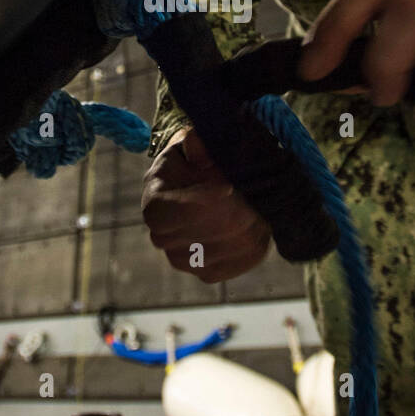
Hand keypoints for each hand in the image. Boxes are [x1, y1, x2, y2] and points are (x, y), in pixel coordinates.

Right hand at [141, 127, 271, 281]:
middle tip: (254, 195)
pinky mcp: (210, 273)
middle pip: (207, 232)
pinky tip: (260, 226)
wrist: (202, 187)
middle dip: (236, 211)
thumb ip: (196, 145)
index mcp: (154, 205)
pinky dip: (256, 244)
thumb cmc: (196, 162)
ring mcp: (185, 261)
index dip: (205, 200)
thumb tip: (195, 141)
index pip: (176, 212)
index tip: (228, 186)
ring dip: (250, 227)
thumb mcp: (193, 146)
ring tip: (258, 206)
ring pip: (228, 249)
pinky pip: (239, 262)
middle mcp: (163, 239)